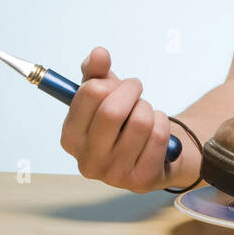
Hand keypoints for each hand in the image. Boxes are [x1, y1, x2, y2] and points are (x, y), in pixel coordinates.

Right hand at [59, 46, 192, 193]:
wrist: (156, 152)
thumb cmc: (124, 120)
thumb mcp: (106, 93)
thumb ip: (97, 72)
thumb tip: (99, 54)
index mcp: (70, 138)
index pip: (90, 94)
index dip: (111, 82)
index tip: (117, 86)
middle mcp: (86, 162)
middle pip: (113, 111)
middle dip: (132, 92)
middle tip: (137, 92)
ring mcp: (113, 176)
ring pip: (141, 121)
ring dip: (149, 108)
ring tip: (145, 115)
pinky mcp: (140, 181)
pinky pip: (159, 136)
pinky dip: (163, 124)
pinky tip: (156, 132)